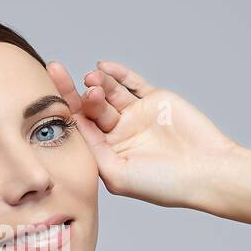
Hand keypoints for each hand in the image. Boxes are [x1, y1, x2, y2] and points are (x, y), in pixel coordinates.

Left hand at [46, 60, 240, 207]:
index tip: (44, 93)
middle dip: (78, 92)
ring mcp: (138, 115)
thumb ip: (94, 151)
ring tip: (92, 79)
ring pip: (110, 93)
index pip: (79, 127)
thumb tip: (74, 125)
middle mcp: (119, 133)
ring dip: (98, 83)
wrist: (206, 171)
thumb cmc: (164, 183)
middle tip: (67, 77)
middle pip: (91, 107)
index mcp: (107, 153)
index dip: (62, 109)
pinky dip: (119, 73)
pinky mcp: (156, 100)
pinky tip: (105, 67)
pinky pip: (133, 82)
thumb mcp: (117, 175)